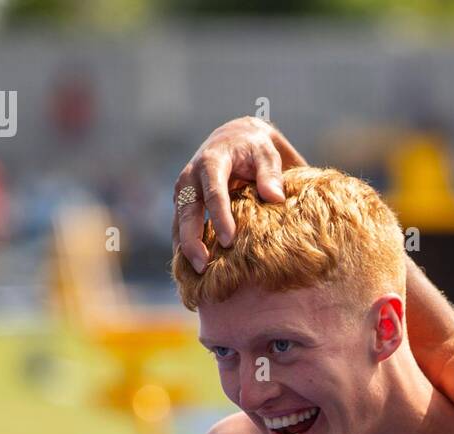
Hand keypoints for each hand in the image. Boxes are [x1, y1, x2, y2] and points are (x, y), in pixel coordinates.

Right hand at [173, 117, 304, 271]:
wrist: (235, 138)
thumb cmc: (254, 148)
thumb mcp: (266, 153)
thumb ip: (271, 174)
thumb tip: (275, 197)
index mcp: (212, 161)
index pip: (214, 191)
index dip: (220, 217)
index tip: (228, 241)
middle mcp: (191, 176)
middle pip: (188, 210)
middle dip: (192, 239)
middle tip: (202, 266)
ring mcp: (185, 191)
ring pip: (178, 222)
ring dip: (184, 248)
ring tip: (195, 275)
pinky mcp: (184, 204)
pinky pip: (179, 228)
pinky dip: (183, 247)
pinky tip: (190, 270)